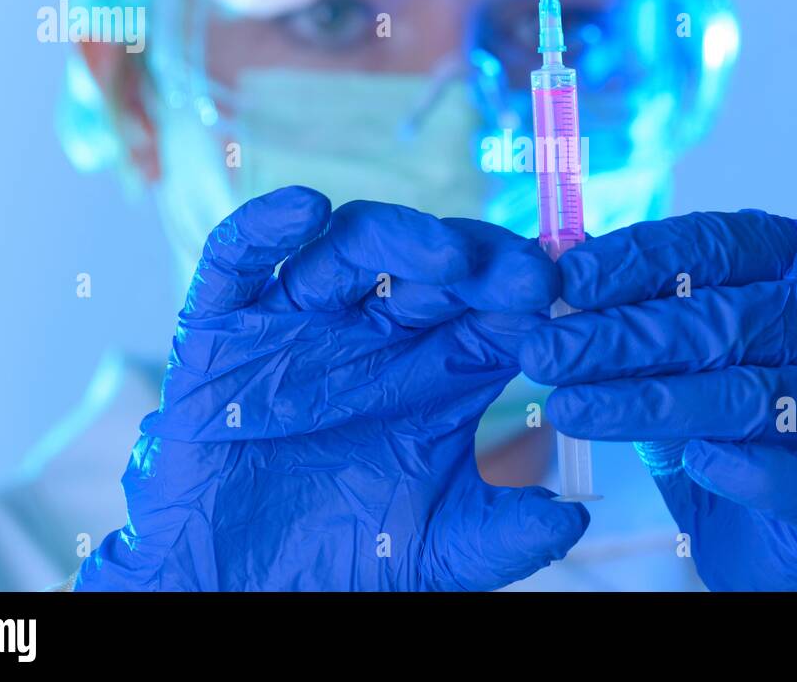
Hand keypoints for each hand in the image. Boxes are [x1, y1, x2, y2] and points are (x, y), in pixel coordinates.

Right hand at [76, 186, 587, 590]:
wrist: (242, 586)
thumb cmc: (347, 556)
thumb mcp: (440, 551)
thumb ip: (505, 534)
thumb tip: (572, 520)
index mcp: (438, 364)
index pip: (491, 304)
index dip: (524, 291)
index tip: (560, 297)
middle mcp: (376, 330)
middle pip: (431, 263)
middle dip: (479, 261)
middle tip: (519, 279)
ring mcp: (301, 322)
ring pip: (349, 247)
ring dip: (399, 236)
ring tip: (446, 258)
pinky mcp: (224, 329)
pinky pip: (237, 262)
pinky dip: (263, 227)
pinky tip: (302, 210)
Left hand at [516, 210, 796, 590]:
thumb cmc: (739, 410)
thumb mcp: (691, 347)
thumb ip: (642, 305)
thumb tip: (553, 268)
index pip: (715, 247)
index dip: (637, 261)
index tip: (567, 280)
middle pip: (719, 322)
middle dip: (620, 337)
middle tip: (544, 352)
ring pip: (747, 397)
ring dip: (649, 403)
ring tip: (569, 410)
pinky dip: (751, 472)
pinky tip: (698, 464)